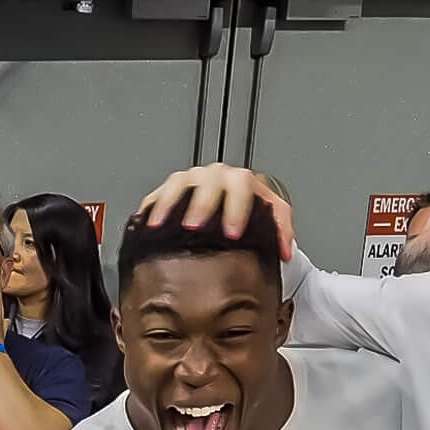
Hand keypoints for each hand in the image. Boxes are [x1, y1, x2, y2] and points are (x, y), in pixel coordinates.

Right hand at [137, 164, 293, 260]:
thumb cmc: (248, 220)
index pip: (245, 188)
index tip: (233, 233)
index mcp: (243, 182)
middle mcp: (217, 177)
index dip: (238, 210)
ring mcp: (191, 180)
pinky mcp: (168, 191)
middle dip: (202, 204)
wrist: (228, 216)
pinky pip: (156, 195)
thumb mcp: (268, 224)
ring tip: (160, 224)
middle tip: (195, 226)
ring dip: (169, 203)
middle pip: (211, 181)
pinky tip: (145, 224)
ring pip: (180, 183)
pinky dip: (150, 209)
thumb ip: (279, 234)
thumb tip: (283, 252)